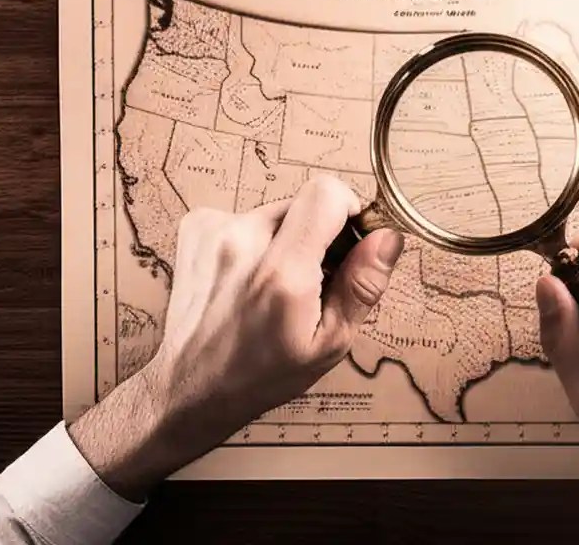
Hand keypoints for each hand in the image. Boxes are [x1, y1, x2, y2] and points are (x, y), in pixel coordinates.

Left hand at [69, 176, 404, 499]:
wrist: (191, 386)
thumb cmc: (262, 374)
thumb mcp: (328, 344)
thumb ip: (361, 286)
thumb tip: (387, 238)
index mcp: (281, 273)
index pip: (326, 193)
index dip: (349, 208)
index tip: (350, 240)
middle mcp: (243, 241)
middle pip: (305, 203)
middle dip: (319, 233)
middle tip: (314, 279)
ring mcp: (214, 231)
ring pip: (278, 212)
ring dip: (287, 239)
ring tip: (275, 285)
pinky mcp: (197, 227)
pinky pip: (248, 218)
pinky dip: (257, 241)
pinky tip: (248, 278)